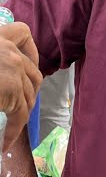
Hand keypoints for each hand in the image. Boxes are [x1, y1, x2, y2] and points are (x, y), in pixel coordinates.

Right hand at [0, 22, 41, 147]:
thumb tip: (1, 75)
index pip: (22, 34)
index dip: (29, 51)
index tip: (26, 63)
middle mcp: (7, 48)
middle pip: (31, 70)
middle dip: (27, 89)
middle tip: (17, 105)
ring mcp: (12, 67)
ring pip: (28, 93)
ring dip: (21, 111)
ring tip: (11, 125)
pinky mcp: (11, 89)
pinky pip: (20, 114)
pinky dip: (14, 131)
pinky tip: (5, 143)